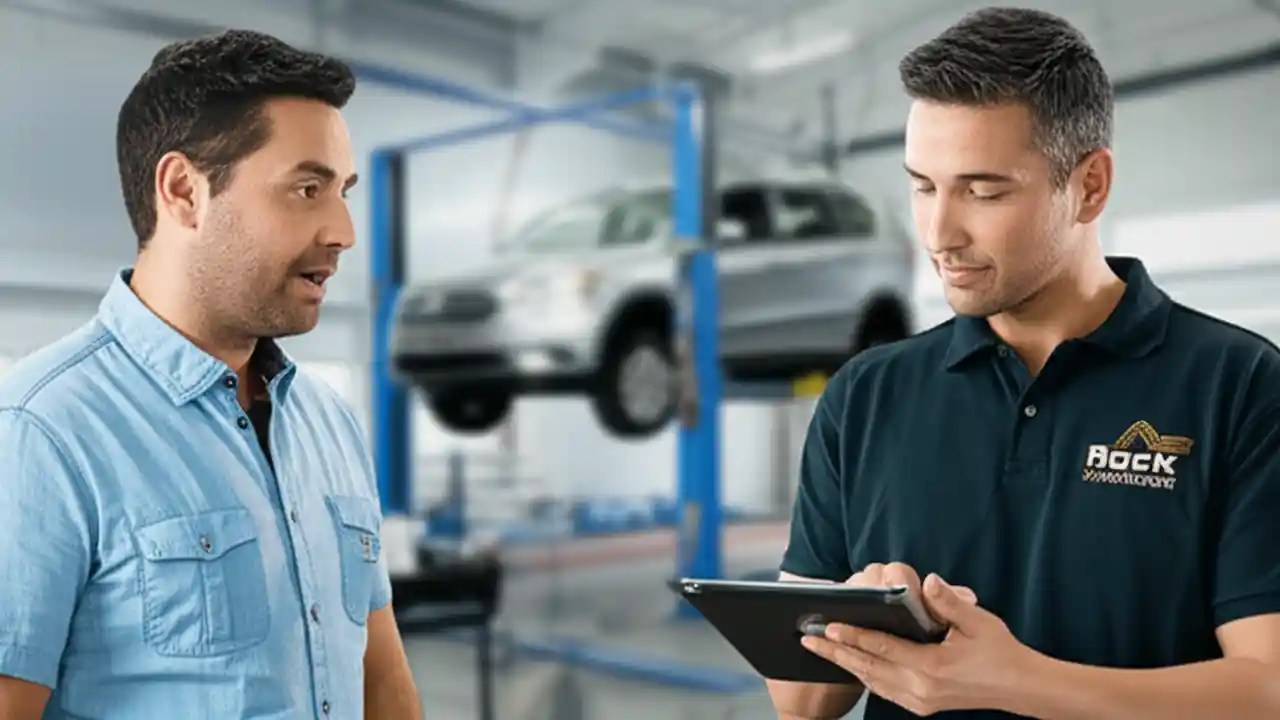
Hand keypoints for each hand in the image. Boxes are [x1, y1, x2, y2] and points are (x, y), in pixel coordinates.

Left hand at [802, 572, 1039, 715]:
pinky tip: (851, 664)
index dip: (853, 635)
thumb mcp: (979, 621)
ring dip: (845, 664)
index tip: (829, 625)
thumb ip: (949, 602)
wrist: (1021, 688)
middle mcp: (921, 689)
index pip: (882, 648)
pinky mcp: (923, 706)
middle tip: (808, 636)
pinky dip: (864, 676)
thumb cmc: (1001, 651)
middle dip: (836, 651)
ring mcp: (921, 702)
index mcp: (932, 668)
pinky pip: (884, 691)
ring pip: (872, 681)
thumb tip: (928, 581)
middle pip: (868, 667)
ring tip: (821, 648)